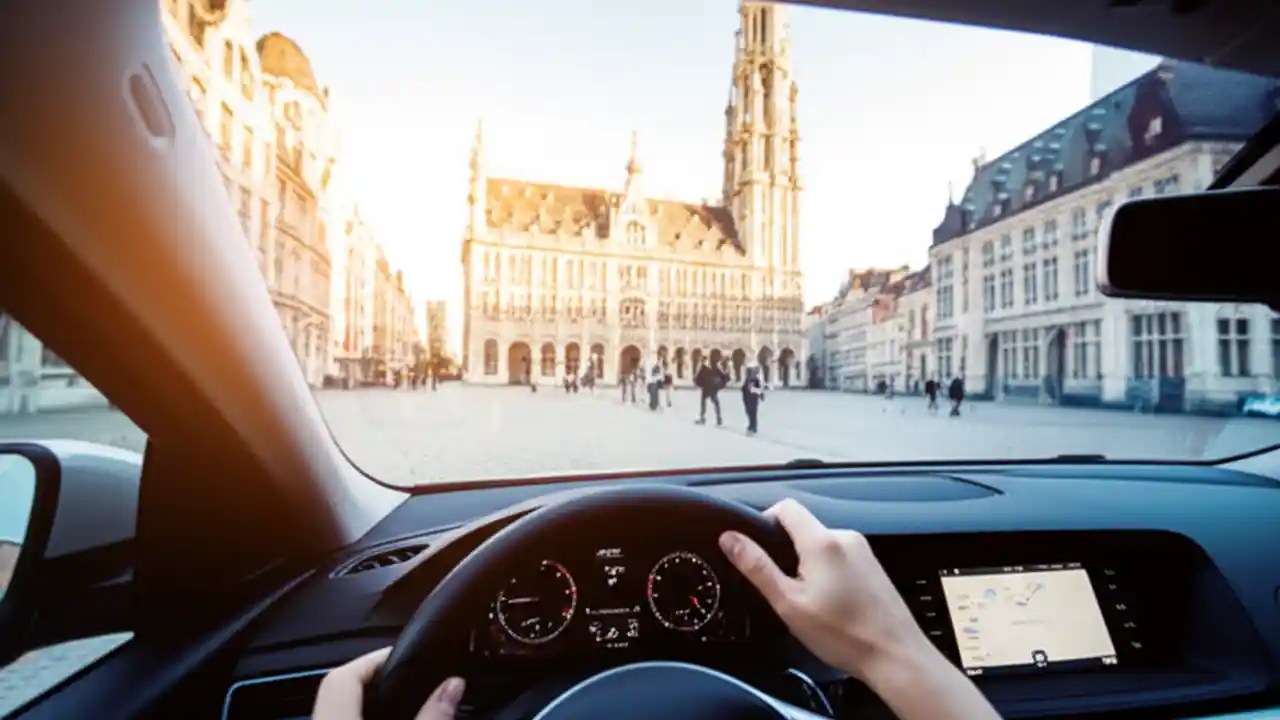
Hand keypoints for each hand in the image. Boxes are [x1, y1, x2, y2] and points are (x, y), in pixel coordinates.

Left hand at [312, 648, 465, 719]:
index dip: (372, 659)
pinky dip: (357, 717)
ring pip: (334, 711)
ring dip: (365, 702)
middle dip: (372, 679)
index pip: (342, 675)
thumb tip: (453, 685)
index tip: (400, 655)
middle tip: (405, 679)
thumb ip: (431, 717)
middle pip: (339, 690)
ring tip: (398, 704)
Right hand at [719, 499, 1000, 719]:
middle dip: (786, 551)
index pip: (786, 507)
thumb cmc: (844, 635)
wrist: (895, 656)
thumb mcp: (789, 604)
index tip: (758, 552)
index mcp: (822, 541)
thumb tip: (730, 538)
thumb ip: (757, 567)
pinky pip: (838, 556)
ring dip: (807, 564)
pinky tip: (831, 603)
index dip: (765, 522)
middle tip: (783, 588)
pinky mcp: (872, 565)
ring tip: (809, 601)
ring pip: (820, 544)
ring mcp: (862, 550)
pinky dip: (827, 572)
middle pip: (803, 527)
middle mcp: (844, 537)